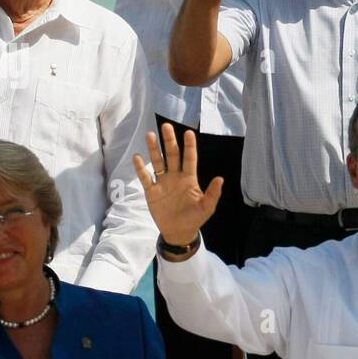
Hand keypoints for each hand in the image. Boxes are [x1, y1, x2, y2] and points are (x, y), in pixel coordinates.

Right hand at [133, 125, 222, 247]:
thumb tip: (220, 179)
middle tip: (166, 126)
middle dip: (169, 141)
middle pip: (172, 155)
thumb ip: (213, 194)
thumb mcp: (207, 208)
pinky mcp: (152, 192)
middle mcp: (175, 177)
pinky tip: (137, 157)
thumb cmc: (194, 218)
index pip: (189, 159)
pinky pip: (146, 178)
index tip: (189, 132)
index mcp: (189, 179)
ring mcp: (163, 183)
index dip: (189, 146)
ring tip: (150, 135)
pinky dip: (141, 168)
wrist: (178, 232)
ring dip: (154, 150)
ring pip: (158, 162)